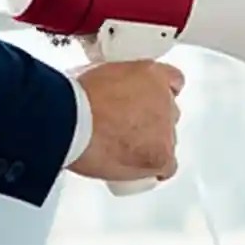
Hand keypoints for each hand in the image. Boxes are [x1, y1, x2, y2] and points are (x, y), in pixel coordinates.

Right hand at [67, 61, 183, 182]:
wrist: (70, 121)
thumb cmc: (74, 99)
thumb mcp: (99, 75)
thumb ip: (117, 83)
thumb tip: (112, 95)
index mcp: (151, 74)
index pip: (174, 81)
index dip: (160, 94)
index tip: (150, 101)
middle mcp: (165, 100)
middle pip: (169, 113)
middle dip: (152, 121)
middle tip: (127, 128)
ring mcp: (166, 129)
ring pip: (167, 139)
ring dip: (151, 144)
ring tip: (123, 151)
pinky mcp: (161, 155)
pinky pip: (167, 166)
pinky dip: (155, 169)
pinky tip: (139, 170)